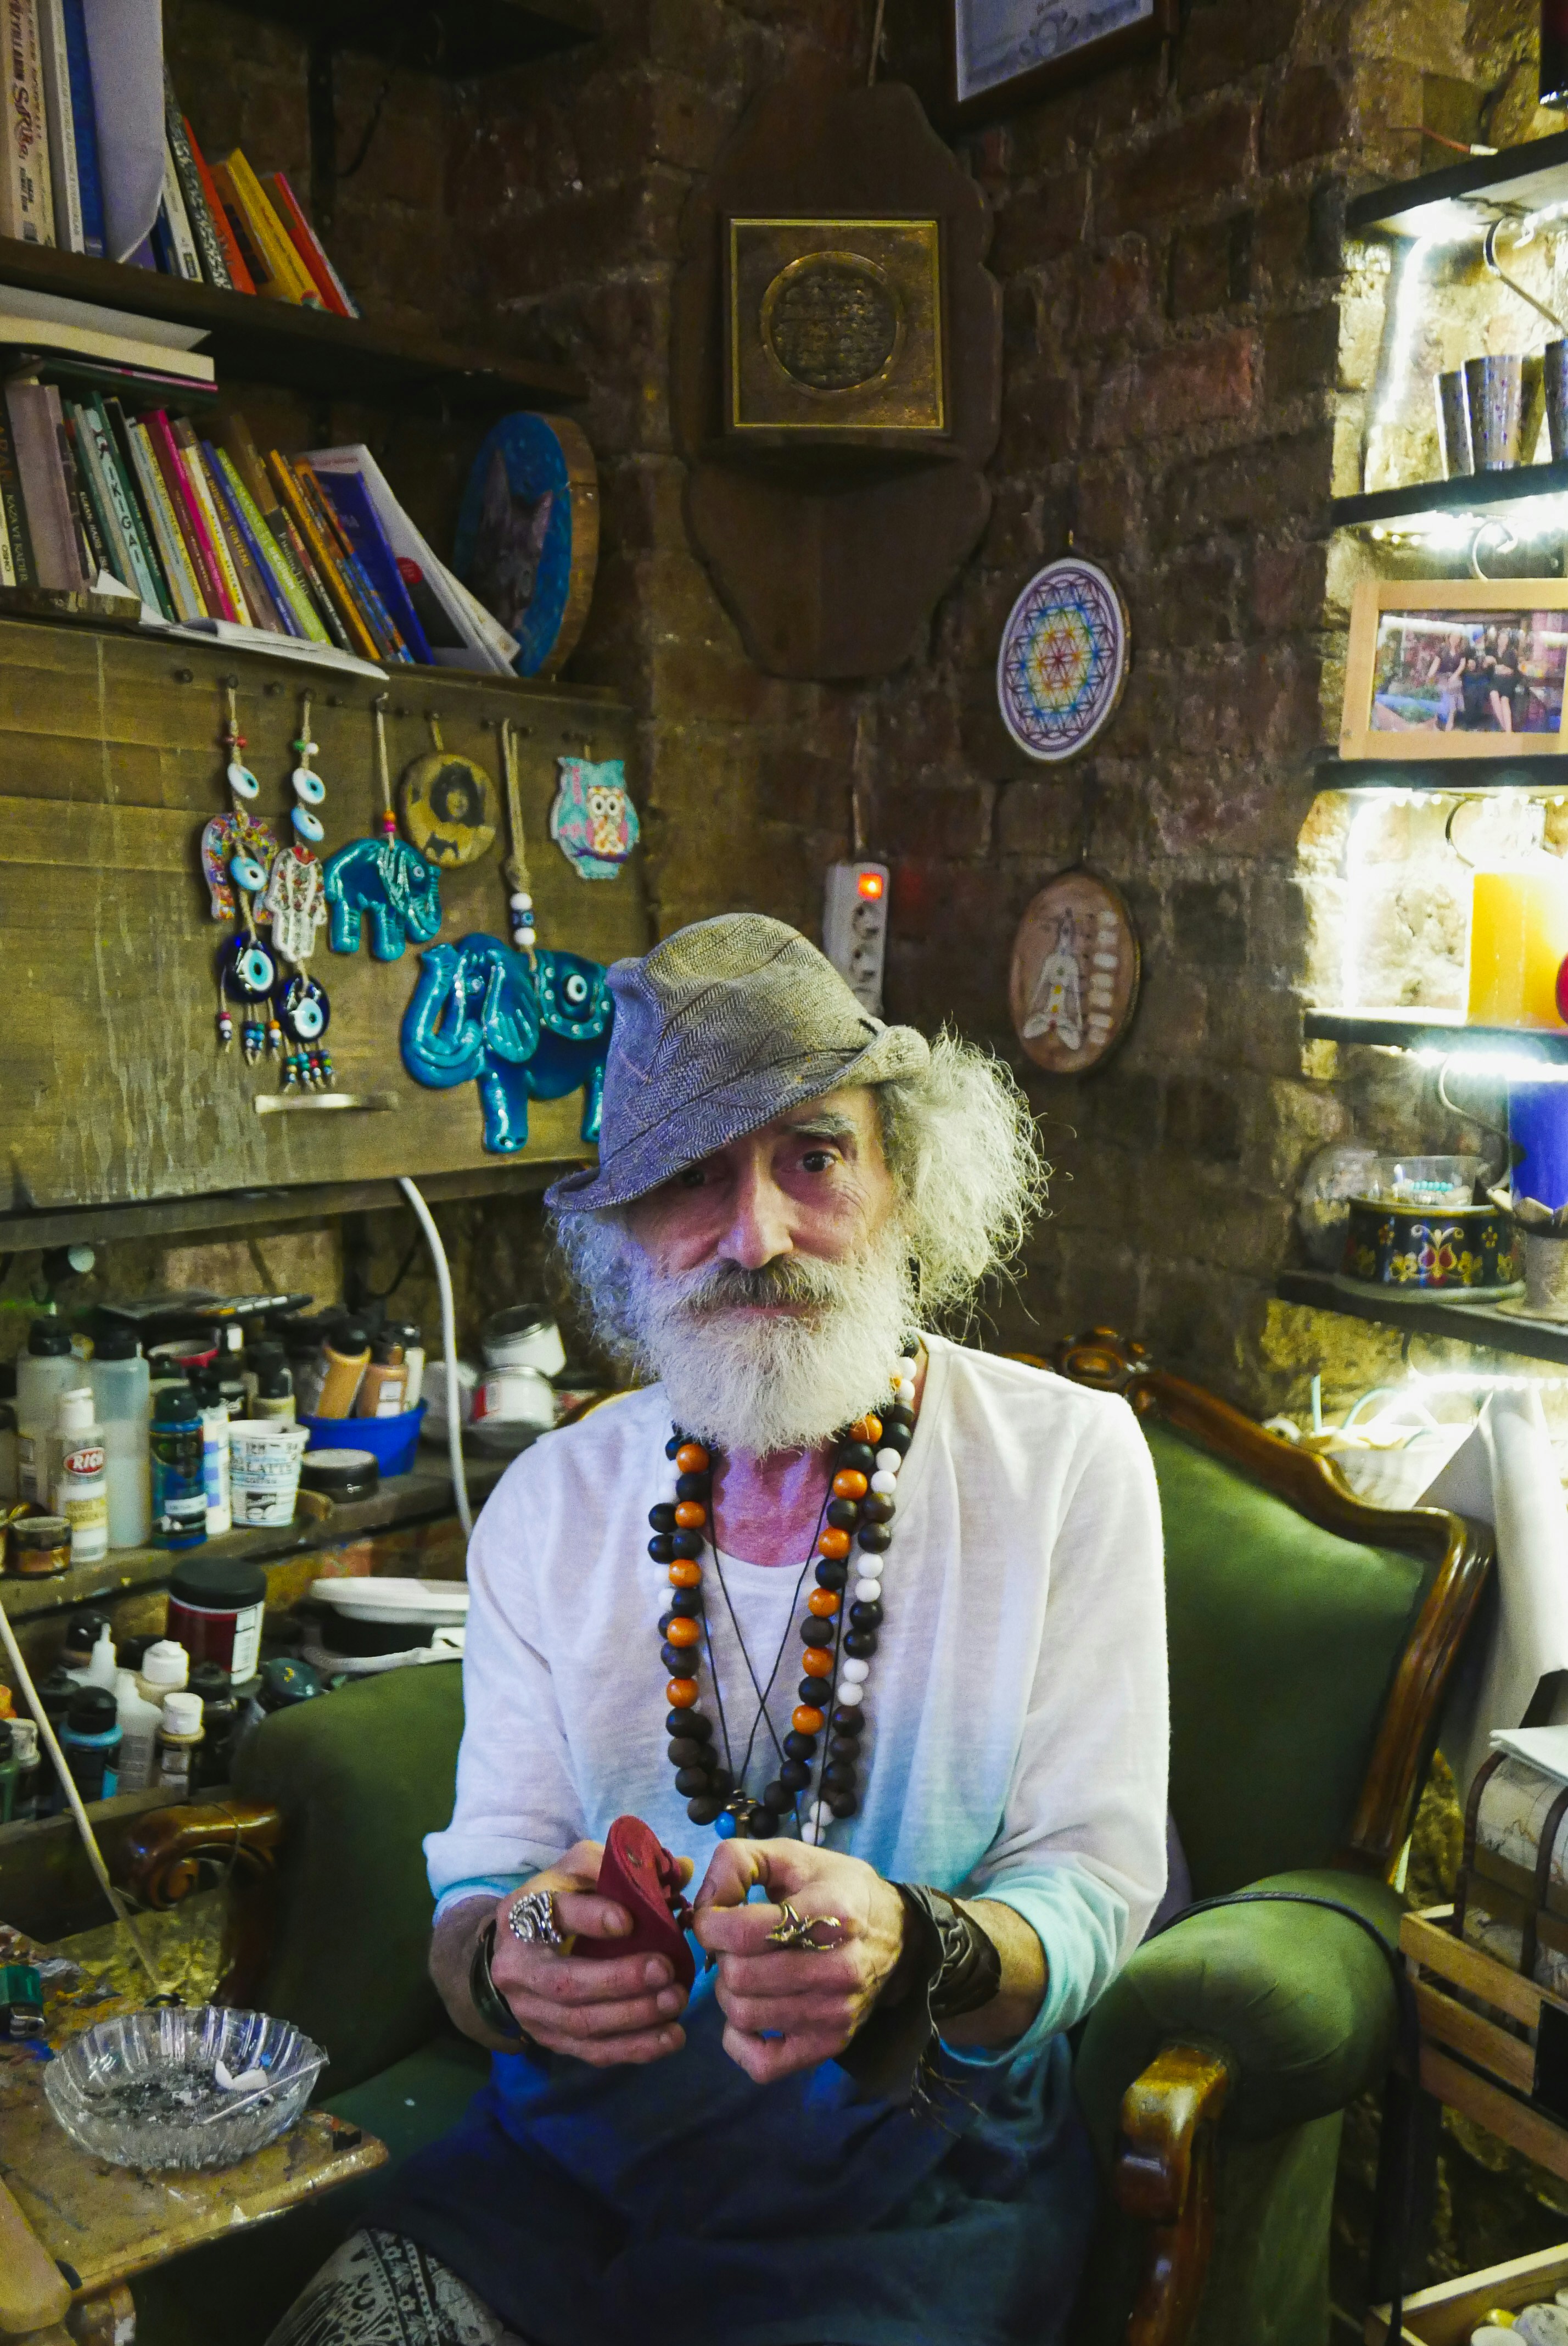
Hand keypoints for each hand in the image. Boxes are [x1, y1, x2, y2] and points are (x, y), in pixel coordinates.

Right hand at [486, 1839, 693, 2066]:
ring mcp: (532, 2011)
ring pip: (583, 2023)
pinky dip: (635, 2048)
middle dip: (620, 1980)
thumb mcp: (573, 1873)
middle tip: (666, 1970)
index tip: (629, 1920)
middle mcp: (519, 1967)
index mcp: (523, 1914)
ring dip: (634, 2017)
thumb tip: (682, 1869)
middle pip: (567, 1982)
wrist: (511, 1955)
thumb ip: (619, 1866)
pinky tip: (672, 2036)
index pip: (554, 1915)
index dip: (591, 1918)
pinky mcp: (551, 2040)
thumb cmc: (555, 1904)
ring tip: (676, 2000)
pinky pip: (593, 2052)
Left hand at [692, 1839, 906, 2083]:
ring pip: (743, 2015)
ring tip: (747, 1971)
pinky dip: (740, 2041)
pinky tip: (751, 2013)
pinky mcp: (829, 2045)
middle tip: (735, 1945)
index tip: (716, 1917)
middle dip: (721, 1956)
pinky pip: (761, 2064)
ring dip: (729, 1991)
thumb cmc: (834, 1889)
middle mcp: (838, 1968)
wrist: (897, 1935)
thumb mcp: (790, 1856)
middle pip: (738, 1975)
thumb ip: (737, 1862)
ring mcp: (834, 2013)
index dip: (710, 1923)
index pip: (742, 1932)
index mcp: (830, 1911)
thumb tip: (703, 1907)